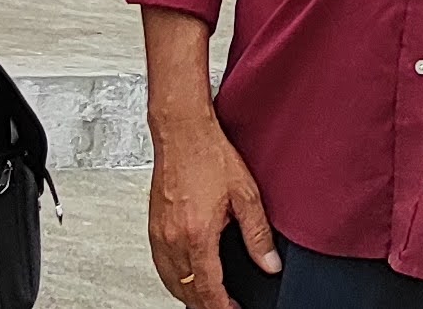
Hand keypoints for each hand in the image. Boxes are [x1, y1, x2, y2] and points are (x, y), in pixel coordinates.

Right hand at [146, 108, 275, 308]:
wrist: (181, 131)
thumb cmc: (209, 155)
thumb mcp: (246, 195)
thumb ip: (258, 235)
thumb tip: (270, 263)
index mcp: (197, 234)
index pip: (208, 288)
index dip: (222, 307)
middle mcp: (173, 238)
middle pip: (187, 290)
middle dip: (205, 304)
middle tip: (225, 307)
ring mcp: (159, 233)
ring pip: (170, 281)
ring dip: (188, 294)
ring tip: (208, 297)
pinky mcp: (153, 226)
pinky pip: (161, 265)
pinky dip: (174, 278)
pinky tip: (186, 276)